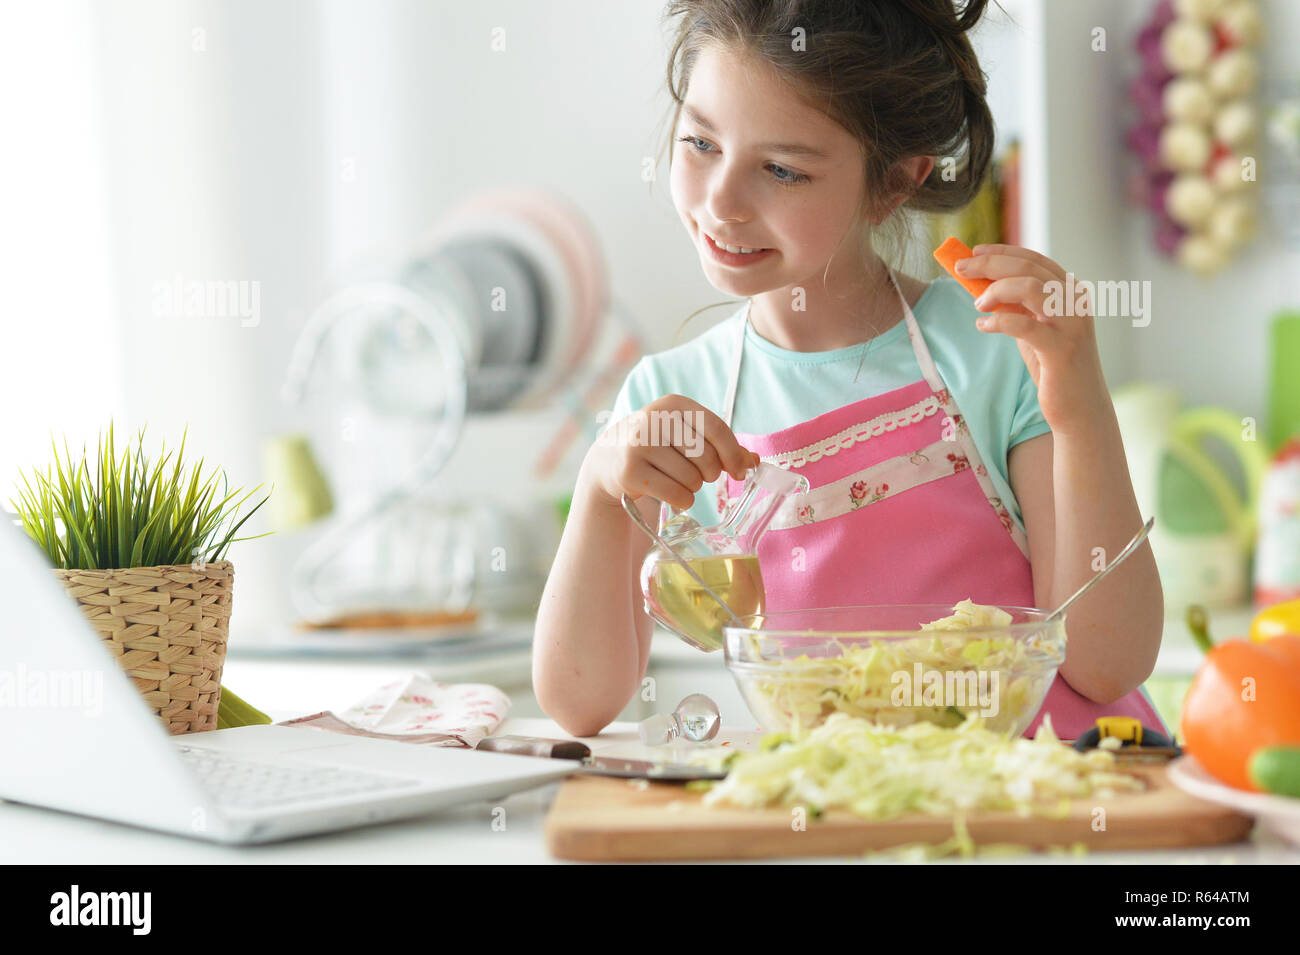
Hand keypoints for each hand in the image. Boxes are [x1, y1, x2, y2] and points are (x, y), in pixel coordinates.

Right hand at [581, 394, 760, 510]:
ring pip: (691, 479)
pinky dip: (682, 500)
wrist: (610, 460)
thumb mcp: (687, 436)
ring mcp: (638, 445)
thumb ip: (721, 446)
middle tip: (700, 476)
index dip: (733, 453)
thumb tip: (754, 461)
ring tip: (678, 480)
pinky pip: (676, 495)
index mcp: (673, 404)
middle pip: (706, 456)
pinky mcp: (629, 472)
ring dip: (693, 487)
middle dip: (710, 473)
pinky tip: (671, 493)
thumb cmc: (659, 447)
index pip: (716, 429)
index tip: (740, 471)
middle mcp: (653, 420)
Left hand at [957, 243, 1110, 435]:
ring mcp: (1072, 324)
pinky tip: (983, 326)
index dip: (1003, 251)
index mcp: (1070, 292)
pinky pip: (1024, 325)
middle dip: (990, 263)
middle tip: (961, 268)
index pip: (1035, 259)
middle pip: (1029, 267)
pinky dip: (998, 321)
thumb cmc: (1052, 367)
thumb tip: (982, 286)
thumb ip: (1016, 307)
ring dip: (996, 290)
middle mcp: (1075, 302)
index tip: (974, 251)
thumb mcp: (1033, 329)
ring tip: (978, 305)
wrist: (1080, 408)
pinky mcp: (1061, 349)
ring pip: (1031, 287)